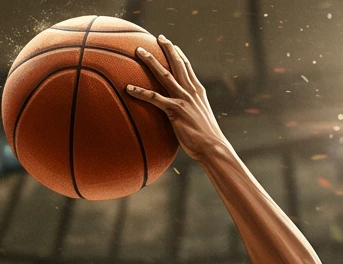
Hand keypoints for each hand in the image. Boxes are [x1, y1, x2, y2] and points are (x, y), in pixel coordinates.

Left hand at [128, 34, 226, 161]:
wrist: (213, 147)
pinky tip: (129, 88)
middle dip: (167, 48)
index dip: (179, 55)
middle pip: (177, 64)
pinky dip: (141, 92)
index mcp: (198, 91)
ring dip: (151, 61)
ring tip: (139, 51)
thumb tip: (186, 116)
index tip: (172, 45)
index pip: (187, 67)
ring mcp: (183, 99)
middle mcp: (191, 91)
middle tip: (158, 37)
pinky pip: (154, 98)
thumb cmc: (206, 139)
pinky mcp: (175, 111)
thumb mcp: (200, 119)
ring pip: (164, 74)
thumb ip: (192, 112)